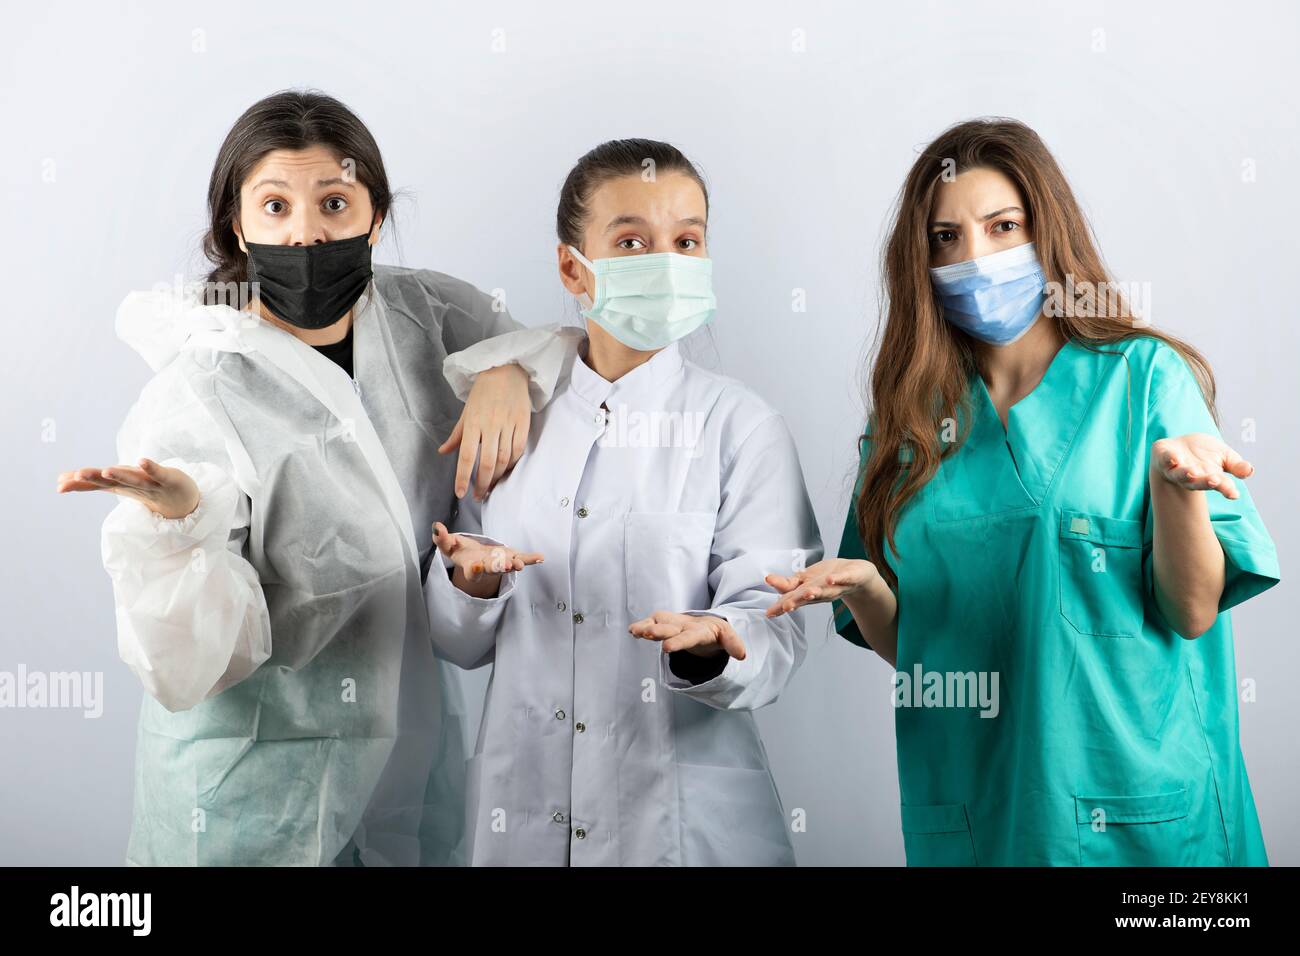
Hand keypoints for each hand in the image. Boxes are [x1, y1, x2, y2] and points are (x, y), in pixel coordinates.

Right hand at [56, 458, 199, 518]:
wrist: (184, 502)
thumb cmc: (147, 490)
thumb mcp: (118, 484)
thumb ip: (92, 482)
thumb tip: (61, 480)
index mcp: (120, 485)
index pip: (98, 484)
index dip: (80, 484)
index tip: (59, 486)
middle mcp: (134, 486)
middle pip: (112, 482)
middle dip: (95, 478)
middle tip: (77, 475)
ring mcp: (152, 484)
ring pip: (134, 480)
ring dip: (120, 475)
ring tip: (106, 471)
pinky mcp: (169, 479)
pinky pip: (159, 473)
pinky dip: (151, 467)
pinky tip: (142, 461)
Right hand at [432, 521, 542, 597]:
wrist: (475, 560)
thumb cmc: (461, 552)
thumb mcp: (449, 546)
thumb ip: (442, 538)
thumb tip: (436, 526)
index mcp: (470, 567)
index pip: (471, 572)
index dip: (473, 570)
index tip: (475, 566)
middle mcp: (487, 568)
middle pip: (493, 570)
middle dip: (499, 568)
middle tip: (506, 566)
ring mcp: (501, 564)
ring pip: (508, 566)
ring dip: (515, 565)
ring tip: (520, 565)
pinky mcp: (511, 558)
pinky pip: (522, 559)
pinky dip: (531, 559)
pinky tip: (540, 557)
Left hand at [438, 364, 531, 500]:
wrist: (506, 370)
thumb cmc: (483, 392)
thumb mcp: (466, 412)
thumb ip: (456, 435)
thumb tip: (443, 452)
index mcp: (473, 423)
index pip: (466, 456)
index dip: (463, 477)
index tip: (461, 493)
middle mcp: (490, 424)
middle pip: (487, 463)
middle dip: (482, 484)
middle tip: (478, 496)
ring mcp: (508, 424)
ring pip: (504, 459)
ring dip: (497, 477)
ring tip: (491, 486)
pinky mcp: (523, 422)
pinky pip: (518, 449)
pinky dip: (512, 463)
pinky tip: (506, 470)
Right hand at [629, 612, 745, 659]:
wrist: (706, 624)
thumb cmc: (715, 633)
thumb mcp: (728, 637)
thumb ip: (734, 644)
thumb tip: (743, 656)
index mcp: (700, 630)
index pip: (689, 636)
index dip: (679, 641)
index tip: (667, 648)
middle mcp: (684, 624)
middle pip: (671, 627)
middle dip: (659, 630)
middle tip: (648, 634)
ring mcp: (673, 623)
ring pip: (659, 622)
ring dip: (647, 626)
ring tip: (635, 631)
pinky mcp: (664, 624)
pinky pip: (652, 623)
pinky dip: (641, 626)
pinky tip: (632, 631)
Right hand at [764, 558, 881, 617]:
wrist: (858, 577)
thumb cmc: (829, 578)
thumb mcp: (805, 579)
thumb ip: (787, 583)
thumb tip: (767, 580)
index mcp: (808, 592)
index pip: (791, 598)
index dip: (781, 605)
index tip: (770, 612)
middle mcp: (821, 592)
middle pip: (807, 598)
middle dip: (797, 601)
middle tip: (786, 607)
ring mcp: (837, 586)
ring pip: (825, 591)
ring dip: (816, 593)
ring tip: (809, 593)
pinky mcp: (851, 577)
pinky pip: (845, 578)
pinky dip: (838, 579)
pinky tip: (831, 579)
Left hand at [1150, 433, 1252, 499]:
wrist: (1177, 447)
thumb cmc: (1203, 455)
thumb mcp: (1224, 456)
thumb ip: (1235, 465)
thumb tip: (1250, 471)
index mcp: (1209, 477)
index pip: (1220, 484)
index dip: (1227, 489)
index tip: (1233, 494)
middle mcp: (1192, 476)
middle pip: (1199, 483)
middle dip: (1206, 482)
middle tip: (1214, 480)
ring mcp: (1176, 469)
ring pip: (1180, 475)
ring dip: (1186, 474)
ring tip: (1192, 472)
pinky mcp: (1164, 457)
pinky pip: (1165, 460)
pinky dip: (1169, 459)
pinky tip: (1174, 458)